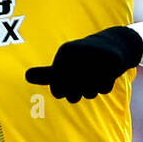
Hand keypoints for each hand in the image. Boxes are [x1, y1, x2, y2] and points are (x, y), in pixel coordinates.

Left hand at [25, 25, 142, 102]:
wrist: (115, 46)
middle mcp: (79, 53)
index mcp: (65, 52)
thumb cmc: (84, 58)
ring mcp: (96, 58)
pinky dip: (105, 85)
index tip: (68, 80)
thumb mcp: (64, 64)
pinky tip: (105, 74)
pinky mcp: (112, 62)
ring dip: (91, 89)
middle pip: (72, 95)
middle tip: (82, 80)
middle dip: (77, 92)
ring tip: (94, 76)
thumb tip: (27, 76)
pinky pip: (104, 88)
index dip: (62, 91)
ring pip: (89, 92)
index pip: (57, 90)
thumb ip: (47, 74)